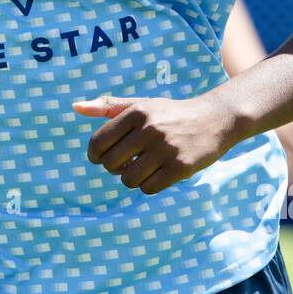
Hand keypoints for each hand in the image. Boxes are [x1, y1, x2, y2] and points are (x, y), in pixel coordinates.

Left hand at [72, 93, 235, 194]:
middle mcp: (150, 129)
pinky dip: (149, 185)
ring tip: (146, 167)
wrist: (217, 119)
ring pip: (128, 180)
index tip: (103, 156)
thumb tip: (75, 107)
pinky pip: (148, 188)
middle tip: (129, 161)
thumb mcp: (142, 104)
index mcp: (137, 112)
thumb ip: (108, 106)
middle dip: (115, 167)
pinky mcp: (181, 167)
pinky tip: (159, 173)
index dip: (95, 155)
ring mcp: (166, 149)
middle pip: (110, 164)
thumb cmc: (172, 113)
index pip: (97, 143)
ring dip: (133, 178)